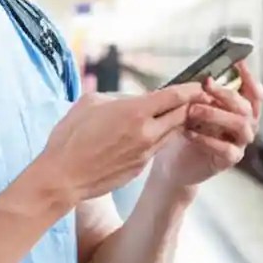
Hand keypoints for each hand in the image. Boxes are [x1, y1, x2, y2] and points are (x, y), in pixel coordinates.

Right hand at [36, 84, 206, 202]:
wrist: (63, 177)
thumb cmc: (71, 137)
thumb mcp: (91, 103)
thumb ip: (119, 98)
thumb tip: (133, 100)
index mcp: (136, 113)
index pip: (175, 97)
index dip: (191, 89)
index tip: (199, 84)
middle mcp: (147, 133)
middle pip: (181, 115)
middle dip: (191, 106)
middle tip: (196, 98)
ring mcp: (146, 153)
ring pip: (171, 133)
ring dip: (175, 123)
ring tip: (173, 114)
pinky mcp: (140, 168)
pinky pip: (156, 148)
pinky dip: (158, 138)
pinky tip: (148, 135)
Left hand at [152, 62, 262, 192]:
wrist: (173, 163)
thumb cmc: (185, 130)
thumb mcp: (192, 107)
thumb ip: (202, 94)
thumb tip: (202, 76)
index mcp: (241, 110)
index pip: (253, 91)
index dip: (249, 76)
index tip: (237, 61)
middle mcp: (246, 125)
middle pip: (247, 106)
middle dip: (226, 92)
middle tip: (206, 84)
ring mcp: (240, 143)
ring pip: (241, 124)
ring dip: (216, 114)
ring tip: (193, 110)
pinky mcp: (230, 159)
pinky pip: (227, 148)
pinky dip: (208, 139)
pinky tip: (189, 133)